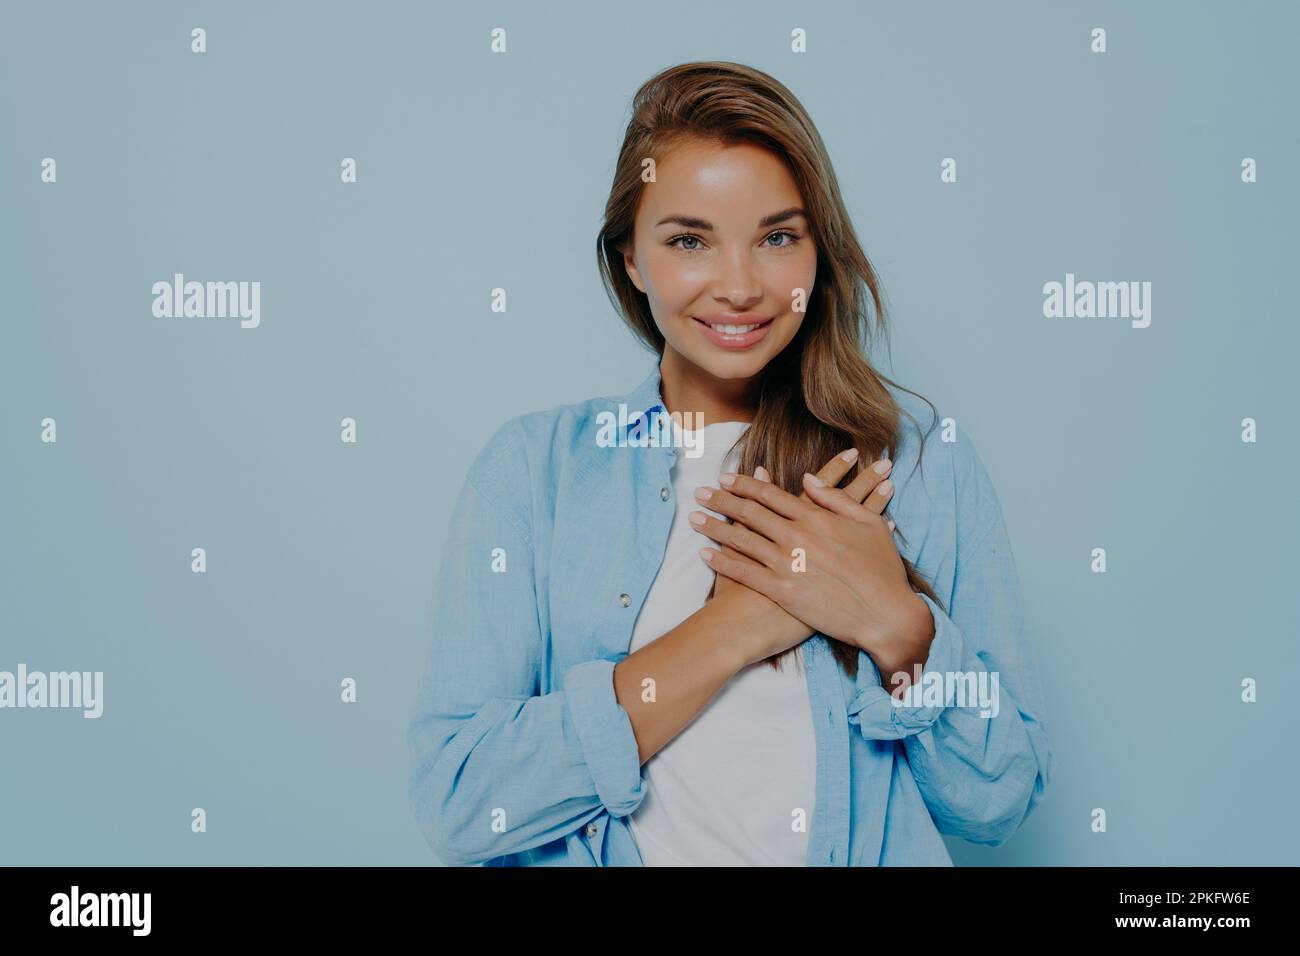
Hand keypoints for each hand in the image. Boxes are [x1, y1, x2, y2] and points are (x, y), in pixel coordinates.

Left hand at [699, 448, 896, 664]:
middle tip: (700, 493)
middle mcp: (796, 537)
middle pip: (749, 513)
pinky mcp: (783, 592)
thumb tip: (809, 479)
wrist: (884, 614)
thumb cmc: (882, 569)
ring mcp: (787, 565)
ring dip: (715, 527)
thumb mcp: (868, 524)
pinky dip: (723, 563)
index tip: (726, 478)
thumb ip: (836, 499)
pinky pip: (745, 574)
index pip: (771, 495)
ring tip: (694, 518)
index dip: (745, 484)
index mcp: (816, 518)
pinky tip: (706, 554)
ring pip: (741, 540)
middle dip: (721, 500)